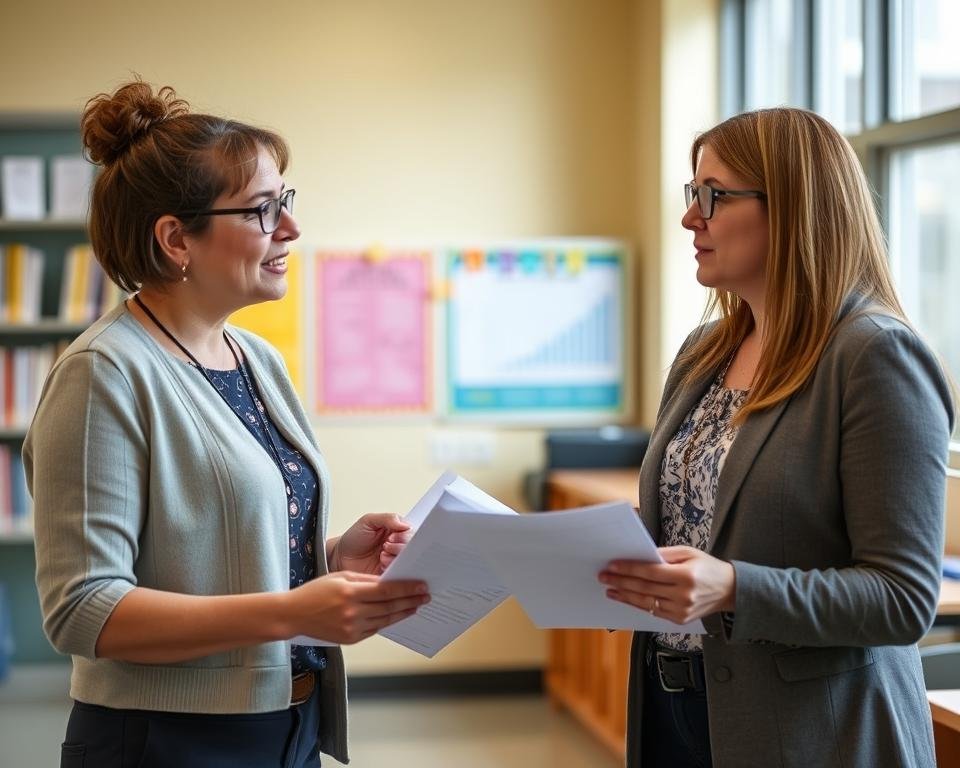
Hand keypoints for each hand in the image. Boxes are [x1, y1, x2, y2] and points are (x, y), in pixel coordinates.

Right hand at [287, 571, 428, 643]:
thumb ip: (366, 580)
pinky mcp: (350, 639)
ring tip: (416, 606)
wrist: (294, 615)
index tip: (422, 586)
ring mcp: (352, 628)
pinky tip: (396, 615)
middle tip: (425, 596)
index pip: (387, 590)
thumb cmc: (316, 592)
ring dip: (403, 612)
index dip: (407, 588)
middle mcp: (352, 612)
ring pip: (385, 619)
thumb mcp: (340, 576)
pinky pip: (375, 629)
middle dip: (411, 600)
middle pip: (390, 606)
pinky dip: (387, 621)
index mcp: (350, 592)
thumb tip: (389, 582)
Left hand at [330, 513, 412, 574]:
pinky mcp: (389, 575)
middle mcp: (398, 547)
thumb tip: (405, 524)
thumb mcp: (368, 521)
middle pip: (413, 549)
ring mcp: (395, 562)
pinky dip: (392, 570)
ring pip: (407, 562)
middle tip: (386, 545)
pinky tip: (382, 565)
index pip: (412, 534)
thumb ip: (387, 518)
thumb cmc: (353, 539)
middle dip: (400, 547)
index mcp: (397, 532)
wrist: (339, 557)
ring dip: (396, 558)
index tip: (392, 536)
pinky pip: (399, 576)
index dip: (405, 536)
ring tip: (382, 555)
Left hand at [598, 546, 735, 623]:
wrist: (729, 590)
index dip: (629, 568)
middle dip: (621, 581)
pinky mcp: (680, 620)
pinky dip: (637, 604)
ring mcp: (681, 610)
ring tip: (610, 589)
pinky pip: (653, 611)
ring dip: (625, 595)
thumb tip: (639, 556)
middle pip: (645, 588)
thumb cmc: (707, 567)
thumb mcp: (688, 553)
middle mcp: (683, 595)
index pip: (650, 572)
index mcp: (686, 576)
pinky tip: (626, 598)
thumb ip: (664, 554)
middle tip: (604, 576)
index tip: (612, 565)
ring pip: (646, 602)